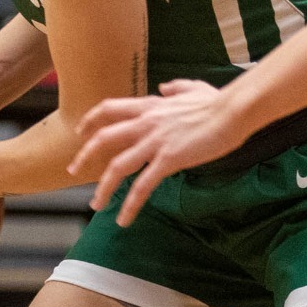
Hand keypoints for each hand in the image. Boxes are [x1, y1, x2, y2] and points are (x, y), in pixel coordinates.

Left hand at [71, 78, 246, 225]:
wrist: (233, 111)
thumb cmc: (218, 101)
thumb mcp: (193, 87)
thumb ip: (176, 87)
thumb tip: (164, 87)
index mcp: (149, 105)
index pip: (109, 109)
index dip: (90, 120)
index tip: (80, 131)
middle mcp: (146, 122)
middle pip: (104, 139)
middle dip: (84, 156)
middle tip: (73, 171)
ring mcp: (155, 141)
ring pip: (118, 167)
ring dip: (103, 188)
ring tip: (96, 205)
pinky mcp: (169, 159)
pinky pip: (143, 186)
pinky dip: (130, 204)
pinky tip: (124, 219)